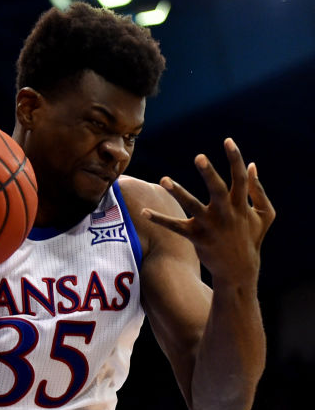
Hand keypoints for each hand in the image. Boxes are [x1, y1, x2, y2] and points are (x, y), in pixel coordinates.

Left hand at [142, 138, 274, 282]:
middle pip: (217, 190)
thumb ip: (258, 190)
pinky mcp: (196, 237)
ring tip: (164, 179)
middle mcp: (226, 213)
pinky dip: (159, 219)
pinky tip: (144, 212)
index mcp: (241, 205)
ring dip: (178, 192)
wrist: (239, 269)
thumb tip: (252, 165)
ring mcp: (210, 226)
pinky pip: (174, 227)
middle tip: (199, 157)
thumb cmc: (251, 238)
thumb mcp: (264, 215)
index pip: (240, 177)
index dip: (235, 158)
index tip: (228, 141)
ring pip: (192, 206)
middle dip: (209, 174)